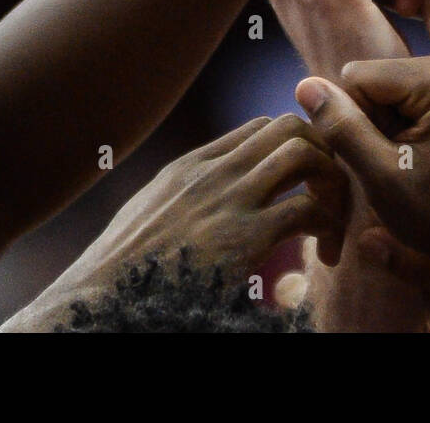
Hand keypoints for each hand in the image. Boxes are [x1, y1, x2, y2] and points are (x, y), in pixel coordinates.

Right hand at [0, 115, 345, 330]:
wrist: (96, 303)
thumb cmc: (122, 276)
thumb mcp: (148, 218)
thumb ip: (183, 201)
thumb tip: (206, 210)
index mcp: (190, 167)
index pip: (261, 127)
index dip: (296, 148)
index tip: (308, 185)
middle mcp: (210, 172)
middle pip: (289, 126)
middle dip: (325, 154)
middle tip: (332, 198)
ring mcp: (226, 200)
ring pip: (304, 153)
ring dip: (333, 185)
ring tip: (333, 224)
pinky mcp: (242, 238)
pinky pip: (307, 209)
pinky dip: (330, 226)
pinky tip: (326, 255)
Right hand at [294, 52, 429, 330]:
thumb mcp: (380, 175)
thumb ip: (342, 127)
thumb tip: (305, 84)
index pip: (357, 76)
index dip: (354, 119)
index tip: (382, 157)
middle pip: (372, 77)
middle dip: (371, 119)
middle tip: (397, 161)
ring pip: (382, 85)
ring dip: (383, 123)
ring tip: (408, 158)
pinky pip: (401, 91)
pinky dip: (399, 121)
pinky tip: (417, 150)